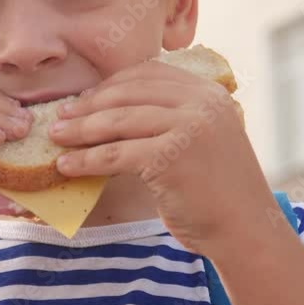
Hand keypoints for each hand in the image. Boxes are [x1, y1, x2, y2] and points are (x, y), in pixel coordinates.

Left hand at [49, 61, 271, 257]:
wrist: (247, 231)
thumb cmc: (219, 193)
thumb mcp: (203, 141)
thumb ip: (172, 120)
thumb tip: (112, 113)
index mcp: (207, 93)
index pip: (149, 73)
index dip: (112, 84)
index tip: (86, 98)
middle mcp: (201, 102)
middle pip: (129, 93)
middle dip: (89, 104)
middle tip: (60, 116)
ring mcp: (188, 127)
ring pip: (118, 121)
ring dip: (80, 129)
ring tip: (56, 138)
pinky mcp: (171, 156)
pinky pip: (115, 154)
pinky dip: (86, 160)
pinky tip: (67, 166)